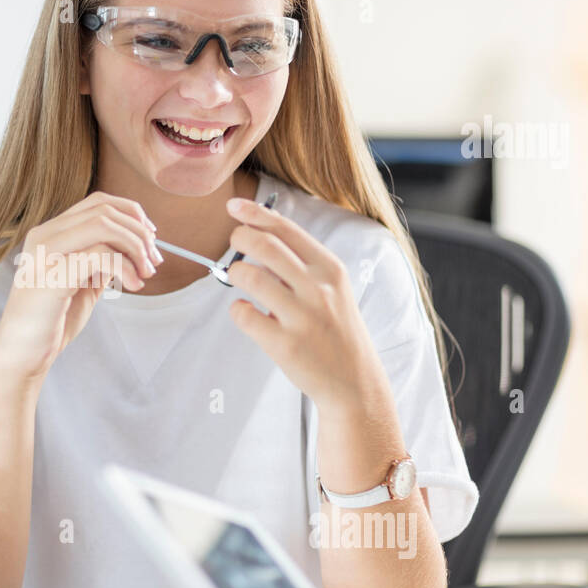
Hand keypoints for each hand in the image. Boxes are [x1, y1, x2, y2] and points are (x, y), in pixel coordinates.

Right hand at [0, 191, 161, 380]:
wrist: (22, 356)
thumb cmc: (51, 322)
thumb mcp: (83, 284)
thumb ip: (102, 263)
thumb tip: (135, 247)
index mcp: (50, 233)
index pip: (98, 202)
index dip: (131, 213)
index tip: (151, 237)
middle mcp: (44, 236)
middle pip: (104, 210)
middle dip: (139, 231)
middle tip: (155, 261)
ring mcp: (45, 253)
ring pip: (103, 225)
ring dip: (135, 247)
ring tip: (146, 273)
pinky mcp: (51, 275)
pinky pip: (99, 255)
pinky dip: (125, 267)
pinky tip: (134, 286)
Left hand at [223, 196, 386, 410]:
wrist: (354, 381)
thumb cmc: (335, 330)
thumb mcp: (331, 289)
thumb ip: (299, 265)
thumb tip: (256, 239)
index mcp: (329, 269)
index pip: (286, 229)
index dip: (255, 213)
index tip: (233, 205)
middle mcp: (318, 289)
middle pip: (264, 246)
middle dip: (239, 238)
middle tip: (233, 244)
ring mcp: (302, 317)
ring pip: (250, 277)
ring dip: (234, 273)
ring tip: (237, 280)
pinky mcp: (285, 344)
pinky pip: (244, 315)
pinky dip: (236, 310)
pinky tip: (243, 312)